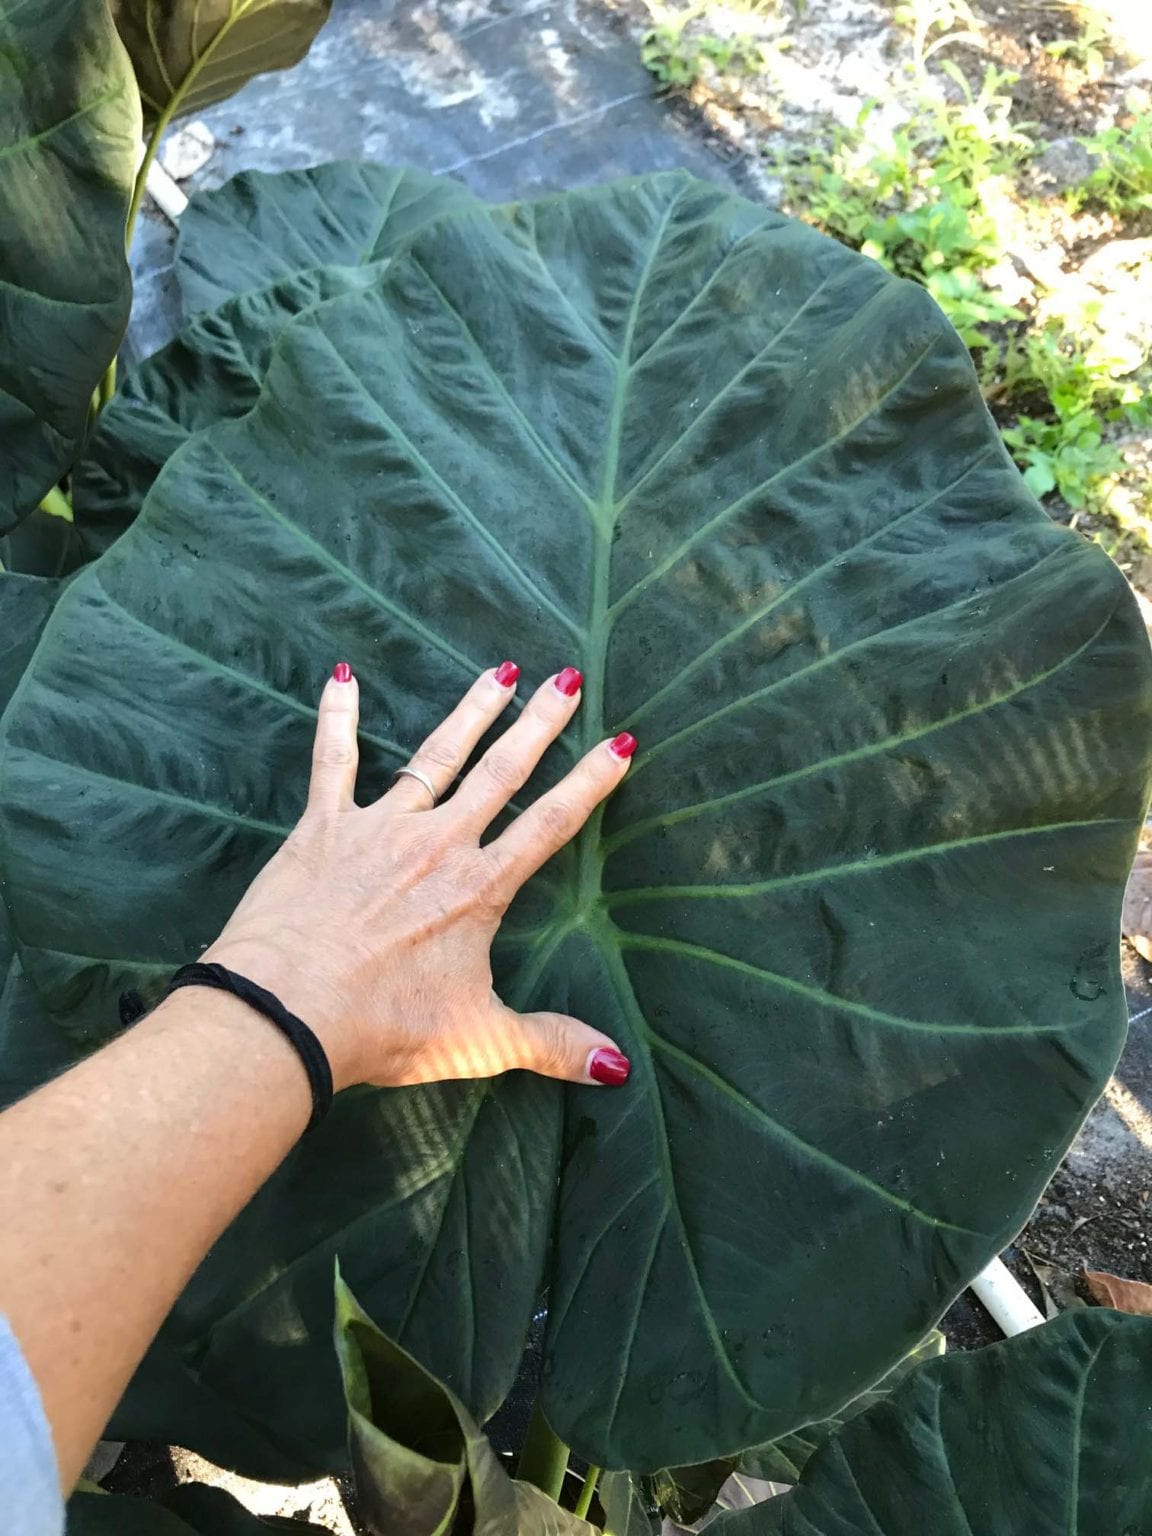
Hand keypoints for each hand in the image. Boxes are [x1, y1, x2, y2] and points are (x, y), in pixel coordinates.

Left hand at [202, 662, 636, 1093]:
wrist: (286, 1013)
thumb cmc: (383, 1027)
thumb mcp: (478, 1040)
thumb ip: (549, 1044)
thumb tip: (617, 1068)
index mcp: (479, 888)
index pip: (550, 823)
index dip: (590, 781)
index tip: (620, 740)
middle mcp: (438, 844)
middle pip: (501, 771)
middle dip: (539, 722)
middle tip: (567, 678)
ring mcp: (378, 828)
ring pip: (436, 755)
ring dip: (471, 710)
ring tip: (499, 669)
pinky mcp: (322, 827)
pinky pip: (333, 761)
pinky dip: (337, 717)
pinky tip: (342, 676)